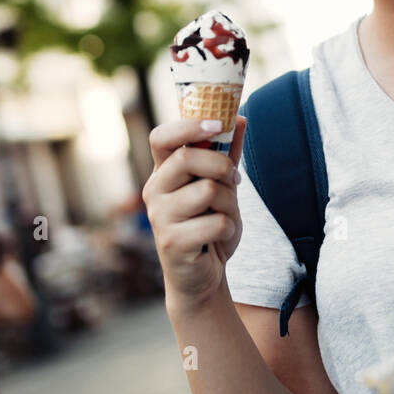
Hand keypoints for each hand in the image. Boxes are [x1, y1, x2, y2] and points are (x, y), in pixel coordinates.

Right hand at [143, 116, 246, 306]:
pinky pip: (216, 222)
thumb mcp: (221, 187)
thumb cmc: (209, 226)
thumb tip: (239, 117)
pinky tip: (220, 237)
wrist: (202, 277)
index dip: (189, 126)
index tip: (217, 125)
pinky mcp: (172, 243)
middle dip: (222, 167)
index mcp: (163, 172)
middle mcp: (154, 191)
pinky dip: (229, 228)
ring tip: (224, 215)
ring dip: (229, 203)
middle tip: (233, 181)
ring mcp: (159, 218)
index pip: (162, 137)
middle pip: (188, 158)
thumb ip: (227, 154)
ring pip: (207, 190)